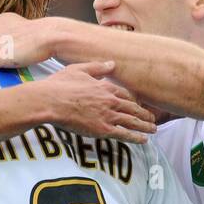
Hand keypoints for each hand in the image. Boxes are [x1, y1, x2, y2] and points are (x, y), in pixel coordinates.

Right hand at [41, 61, 157, 142]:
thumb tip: (112, 63)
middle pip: (133, 108)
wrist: (50, 101)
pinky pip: (124, 134)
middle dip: (144, 114)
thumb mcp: (79, 70)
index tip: (138, 104)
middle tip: (152, 119)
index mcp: (105, 87)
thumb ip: (97, 67)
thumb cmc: (60, 85)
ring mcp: (108, 115)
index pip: (125, 94)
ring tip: (153, 130)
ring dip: (145, 126)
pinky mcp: (103, 129)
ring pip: (132, 121)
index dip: (133, 100)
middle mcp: (110, 101)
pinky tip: (144, 140)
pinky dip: (136, 137)